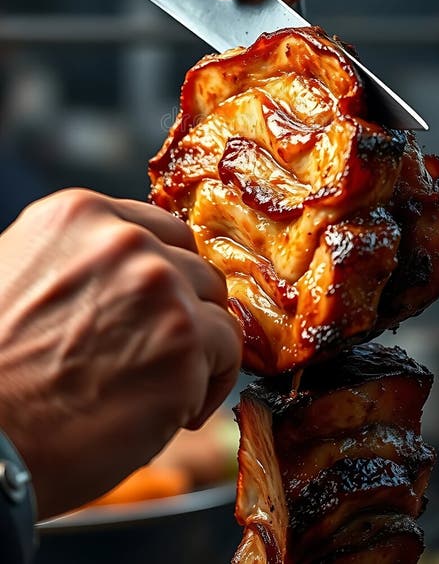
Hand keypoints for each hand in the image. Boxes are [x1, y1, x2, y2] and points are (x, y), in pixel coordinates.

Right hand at [0, 189, 240, 518]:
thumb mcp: (21, 276)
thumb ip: (82, 259)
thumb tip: (133, 270)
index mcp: (79, 215)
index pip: (157, 230)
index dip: (161, 275)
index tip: (154, 310)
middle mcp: (124, 241)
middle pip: (193, 264)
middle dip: (182, 311)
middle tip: (154, 354)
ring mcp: (159, 288)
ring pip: (215, 307)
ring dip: (197, 348)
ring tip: (159, 387)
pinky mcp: (184, 344)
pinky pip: (228, 355)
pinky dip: (209, 387)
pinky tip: (173, 413)